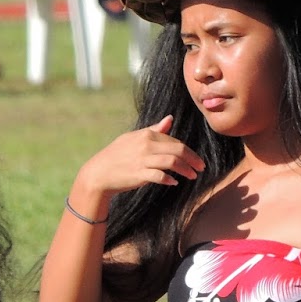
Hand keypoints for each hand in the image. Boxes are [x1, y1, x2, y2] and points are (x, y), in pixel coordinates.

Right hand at [72, 115, 204, 211]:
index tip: (197, 160)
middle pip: (177, 149)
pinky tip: (174, 182)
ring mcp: (142, 160)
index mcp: (146, 135)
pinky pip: (159, 176)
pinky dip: (169, 179)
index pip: (174, 140)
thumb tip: (170, 119)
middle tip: (201, 168)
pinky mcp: (139, 174)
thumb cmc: (117, 155)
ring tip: (192, 176)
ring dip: (185, 169)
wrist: (99, 173)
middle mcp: (146, 145)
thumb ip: (154, 130)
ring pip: (172, 162)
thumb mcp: (134, 138)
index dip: (189, 151)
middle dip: (192, 159)